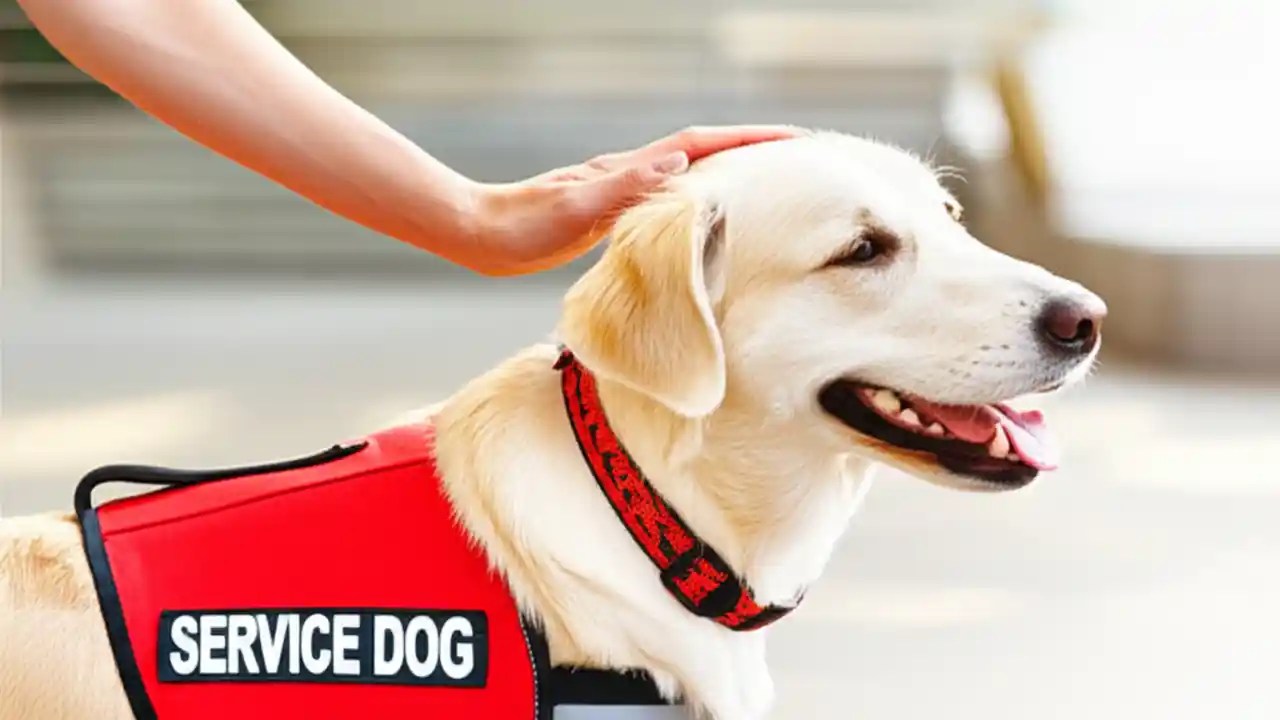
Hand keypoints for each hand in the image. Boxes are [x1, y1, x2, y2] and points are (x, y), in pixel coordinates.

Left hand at [464, 125, 802, 275]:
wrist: (481, 235)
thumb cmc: (522, 227)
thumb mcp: (574, 207)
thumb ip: (623, 186)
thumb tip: (679, 162)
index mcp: (629, 171)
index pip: (701, 144)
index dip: (748, 138)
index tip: (793, 139)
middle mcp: (630, 174)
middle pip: (704, 150)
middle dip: (752, 147)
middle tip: (798, 156)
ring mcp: (621, 190)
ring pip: (689, 173)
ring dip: (730, 171)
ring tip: (769, 184)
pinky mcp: (610, 211)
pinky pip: (669, 199)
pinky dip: (698, 198)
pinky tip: (705, 216)